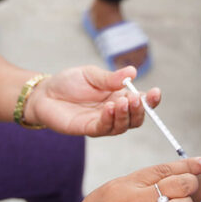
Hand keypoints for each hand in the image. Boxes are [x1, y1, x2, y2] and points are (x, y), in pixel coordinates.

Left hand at [23, 65, 161, 136]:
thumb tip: (132, 72)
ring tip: (122, 101)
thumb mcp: (91, 74)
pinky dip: (110, 119)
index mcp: (118, 96)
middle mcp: (114, 112)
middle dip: (141, 110)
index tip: (155, 92)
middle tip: (137, 99)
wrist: (45, 93)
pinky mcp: (89, 129)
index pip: (140, 101)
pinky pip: (104, 128)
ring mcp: (102, 122)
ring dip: (126, 115)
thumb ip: (110, 77)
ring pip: (123, 126)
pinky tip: (109, 108)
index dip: (150, 99)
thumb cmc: (69, 82)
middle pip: (136, 118)